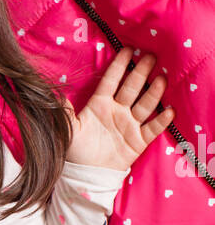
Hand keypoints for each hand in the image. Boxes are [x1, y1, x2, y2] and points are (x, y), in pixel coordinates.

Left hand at [63, 48, 173, 170]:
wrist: (87, 175)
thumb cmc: (76, 150)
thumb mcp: (68, 129)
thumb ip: (64, 112)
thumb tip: (55, 95)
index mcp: (100, 104)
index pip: (111, 80)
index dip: (119, 66)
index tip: (128, 49)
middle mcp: (117, 110)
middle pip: (131, 88)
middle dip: (141, 72)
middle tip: (151, 56)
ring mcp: (129, 124)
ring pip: (144, 104)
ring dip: (154, 92)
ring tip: (161, 78)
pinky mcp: (139, 140)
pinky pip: (152, 128)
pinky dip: (162, 120)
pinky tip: (170, 110)